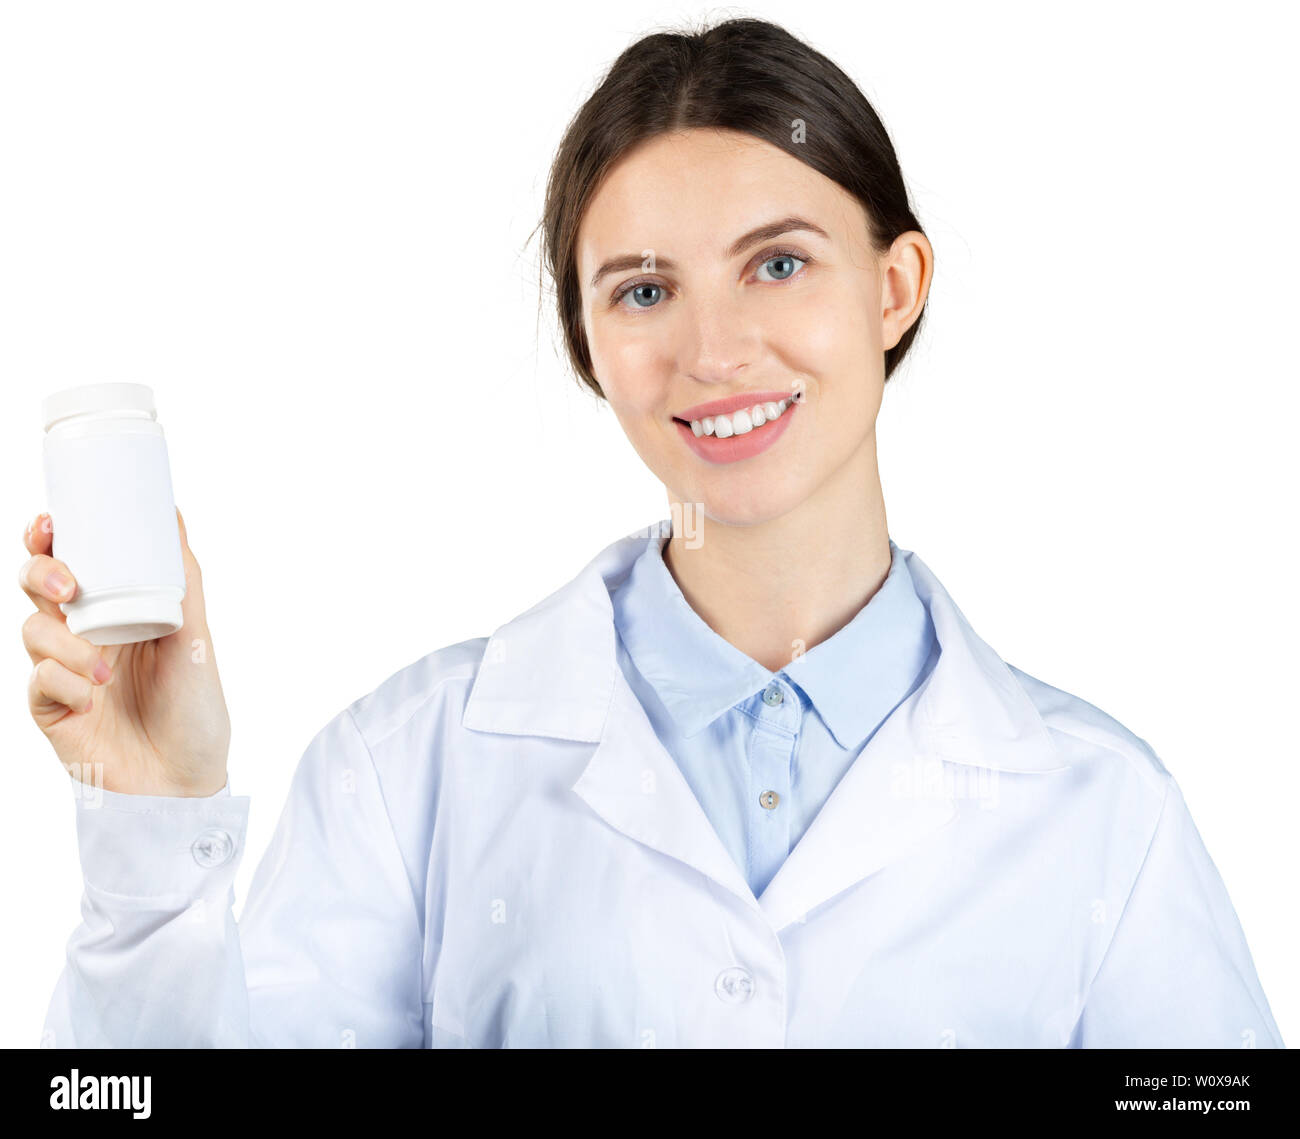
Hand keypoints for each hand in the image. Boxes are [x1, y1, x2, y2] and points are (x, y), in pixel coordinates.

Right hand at [19, 508, 230, 796]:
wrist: (185, 784)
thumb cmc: (196, 712)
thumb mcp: (197, 641)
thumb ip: (184, 582)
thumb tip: (173, 517)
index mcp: (118, 611)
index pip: (74, 562)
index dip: (50, 538)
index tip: (51, 522)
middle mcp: (85, 635)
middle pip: (36, 586)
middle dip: (39, 574)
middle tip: (66, 588)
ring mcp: (64, 672)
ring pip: (32, 631)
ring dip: (64, 644)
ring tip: (103, 671)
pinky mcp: (51, 709)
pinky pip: (38, 681)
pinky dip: (65, 684)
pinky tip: (92, 700)